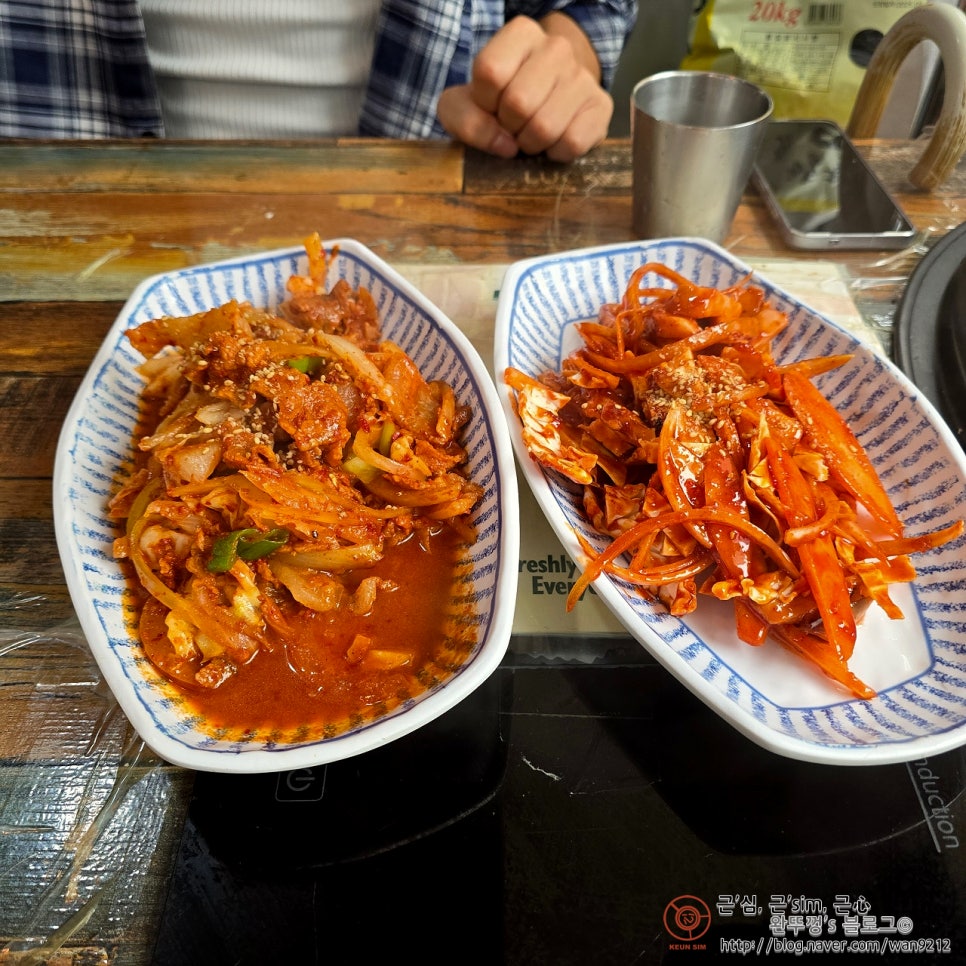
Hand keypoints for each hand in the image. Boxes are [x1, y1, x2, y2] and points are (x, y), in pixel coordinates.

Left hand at [436, 14, 612, 161]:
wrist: (545, 104)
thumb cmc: (500, 103)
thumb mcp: (466, 104)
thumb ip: (466, 120)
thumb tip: (504, 144)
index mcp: (521, 34)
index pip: (490, 72)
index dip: (484, 103)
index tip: (491, 105)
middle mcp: (556, 47)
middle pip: (519, 102)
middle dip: (509, 127)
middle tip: (513, 124)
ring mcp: (582, 76)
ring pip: (545, 128)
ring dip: (531, 144)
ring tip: (531, 134)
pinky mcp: (601, 106)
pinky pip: (572, 143)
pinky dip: (556, 154)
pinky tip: (553, 142)